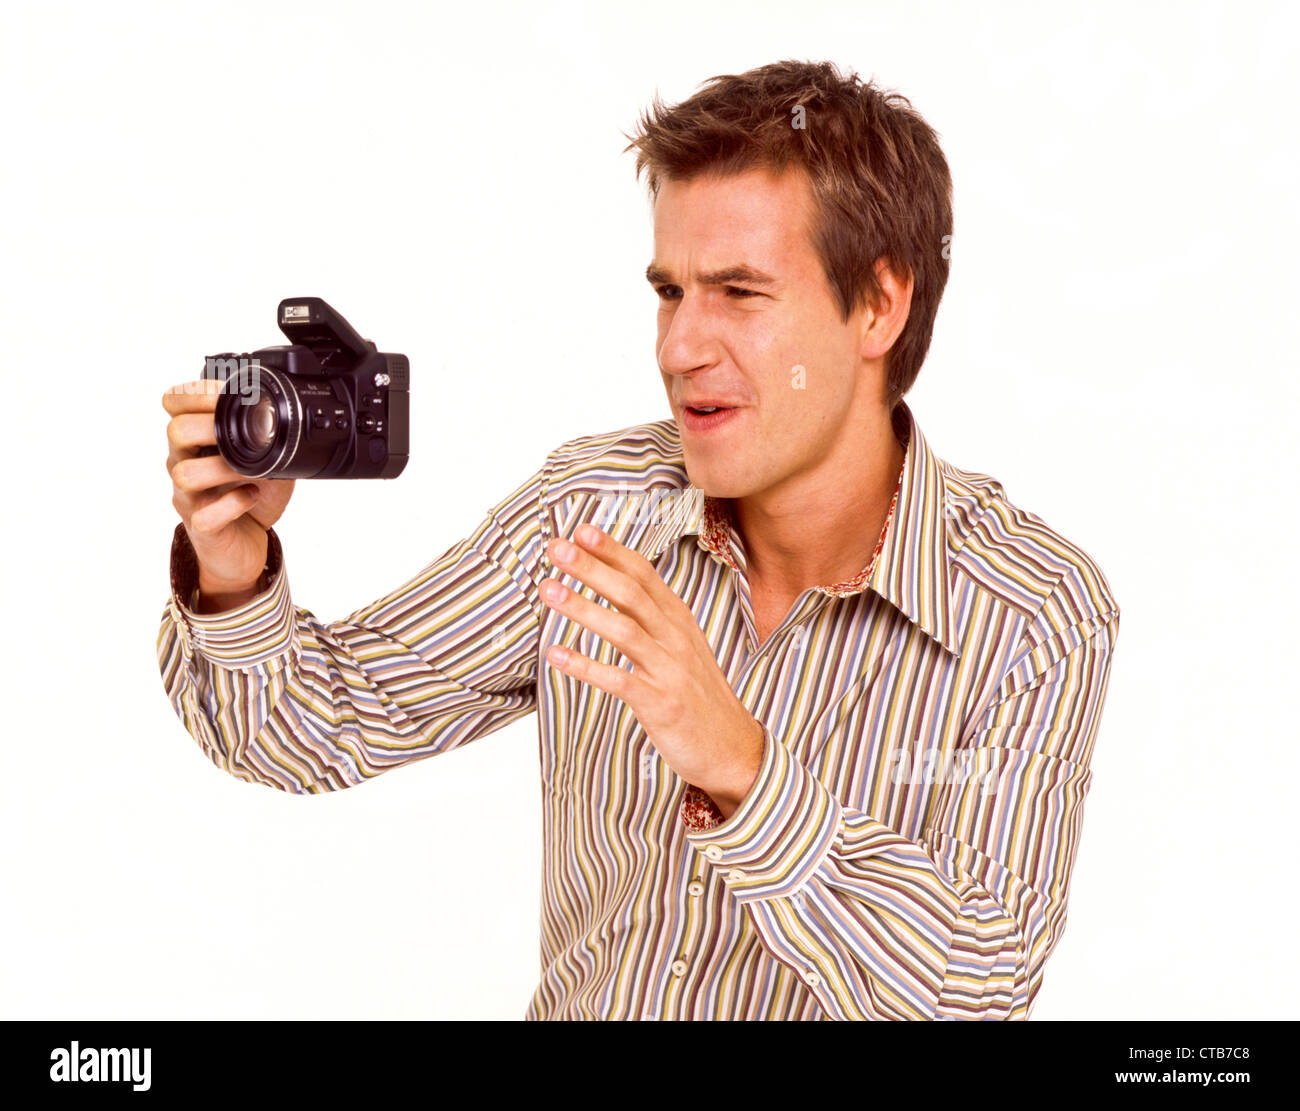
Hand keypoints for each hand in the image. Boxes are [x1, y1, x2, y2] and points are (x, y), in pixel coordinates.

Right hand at [162, 377, 295, 595]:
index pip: (174, 404)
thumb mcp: (266, 457)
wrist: (249, 542)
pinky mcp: (201, 526)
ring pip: (185, 473)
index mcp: (196, 440)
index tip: (225, 392)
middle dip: (210, 426)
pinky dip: (232, 504)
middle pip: (175, 431)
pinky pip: (205, 515)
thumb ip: (267, 434)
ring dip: (223, 468)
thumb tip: (286, 409)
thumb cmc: (253, 494)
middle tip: (241, 432)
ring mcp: (189, 496)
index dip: (194, 392)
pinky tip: (251, 497)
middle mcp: (184, 462)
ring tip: (252, 472)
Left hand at [541, 522, 764, 817]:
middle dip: (592, 567)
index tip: (581, 530)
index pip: (644, 574)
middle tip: (556, 547)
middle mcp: (676, 638)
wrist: (732, 747)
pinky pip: (619, 680)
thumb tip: (615, 586)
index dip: (612, 550)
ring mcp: (669, 670)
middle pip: (631, 592)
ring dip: (583, 607)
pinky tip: (555, 654)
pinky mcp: (661, 704)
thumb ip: (651, 617)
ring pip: (624, 629)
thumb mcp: (680, 646)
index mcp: (678, 620)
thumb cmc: (697, 694)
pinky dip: (585, 666)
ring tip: (548, 590)